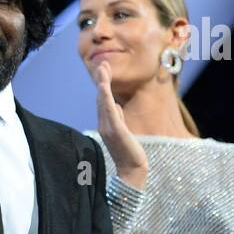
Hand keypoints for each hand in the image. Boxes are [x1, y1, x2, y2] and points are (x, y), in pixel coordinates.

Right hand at [92, 61, 147, 188]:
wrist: (132, 170)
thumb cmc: (129, 152)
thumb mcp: (124, 130)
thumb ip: (119, 117)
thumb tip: (116, 105)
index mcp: (106, 123)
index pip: (103, 100)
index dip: (103, 85)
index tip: (103, 70)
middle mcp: (104, 123)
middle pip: (101, 98)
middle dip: (101, 80)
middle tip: (101, 64)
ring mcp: (108, 127)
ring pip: (103, 101)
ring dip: (102, 84)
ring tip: (102, 69)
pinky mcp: (116, 130)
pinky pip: (109, 110)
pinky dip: (106, 97)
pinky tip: (104, 88)